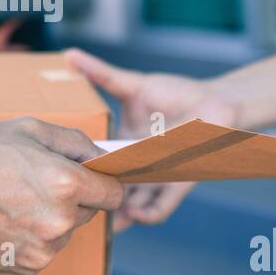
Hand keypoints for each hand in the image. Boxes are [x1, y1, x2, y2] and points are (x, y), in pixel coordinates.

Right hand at [0, 117, 123, 274]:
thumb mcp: (24, 129)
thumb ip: (74, 142)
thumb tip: (102, 156)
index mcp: (67, 185)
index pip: (114, 193)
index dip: (102, 182)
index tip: (86, 178)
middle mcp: (60, 224)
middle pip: (87, 213)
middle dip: (69, 198)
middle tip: (28, 184)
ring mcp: (41, 254)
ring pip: (61, 235)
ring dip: (46, 221)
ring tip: (6, 203)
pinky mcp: (23, 274)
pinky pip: (38, 256)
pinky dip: (25, 243)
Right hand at [65, 48, 239, 229]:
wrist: (215, 101)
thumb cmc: (177, 93)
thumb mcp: (131, 85)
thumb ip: (100, 73)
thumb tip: (68, 54)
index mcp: (123, 147)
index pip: (97, 168)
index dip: (81, 177)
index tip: (60, 181)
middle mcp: (137, 167)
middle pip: (112, 191)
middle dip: (96, 203)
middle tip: (76, 212)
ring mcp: (157, 177)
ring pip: (134, 205)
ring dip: (120, 215)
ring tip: (103, 220)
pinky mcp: (178, 182)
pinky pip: (162, 207)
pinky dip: (148, 214)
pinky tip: (134, 215)